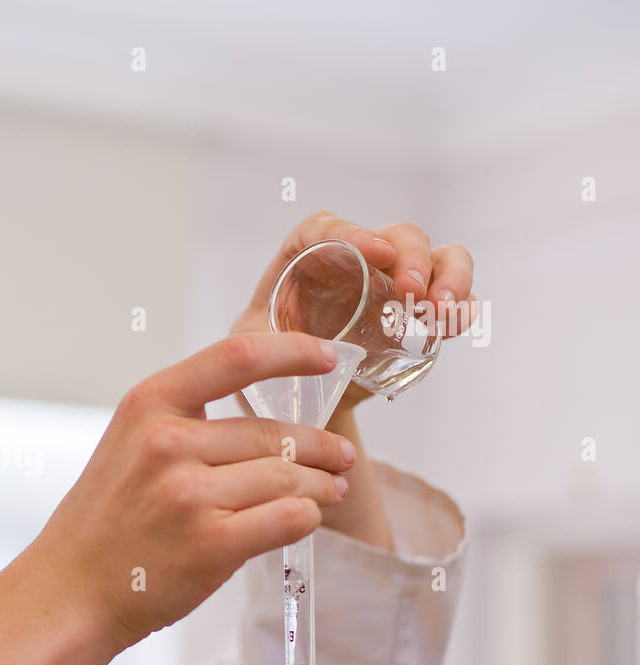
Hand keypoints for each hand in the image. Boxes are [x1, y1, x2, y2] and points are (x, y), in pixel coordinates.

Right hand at [28, 331, 357, 654]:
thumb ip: (183, 418)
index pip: (237, 357)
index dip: (292, 352)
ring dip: (323, 487)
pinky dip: (308, 518)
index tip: (326, 358)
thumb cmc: (104, 521)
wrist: (70, 591)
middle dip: (321, 448)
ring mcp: (188, 495)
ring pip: (289, 478)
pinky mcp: (211, 544)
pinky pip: (289, 518)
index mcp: (148, 406)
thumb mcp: (126, 444)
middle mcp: (167, 443)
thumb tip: (265, 412)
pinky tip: (306, 519)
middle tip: (339, 457)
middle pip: (275, 434)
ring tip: (332, 491)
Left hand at [228, 211, 476, 416]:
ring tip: (441, 312)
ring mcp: (393, 282)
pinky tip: (451, 327)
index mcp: (306, 257)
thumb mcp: (249, 347)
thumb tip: (276, 354)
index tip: (373, 253)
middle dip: (411, 258)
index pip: (326, 229)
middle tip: (410, 293)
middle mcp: (357, 259)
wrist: (299, 391)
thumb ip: (254, 343)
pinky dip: (461, 307)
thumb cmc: (268, 356)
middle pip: (397, 236)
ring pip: (439, 257)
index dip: (352, 232)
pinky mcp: (419, 311)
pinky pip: (454, 298)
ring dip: (449, 277)